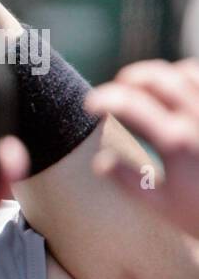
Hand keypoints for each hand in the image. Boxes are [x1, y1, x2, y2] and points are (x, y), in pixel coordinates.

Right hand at [85, 59, 198, 238]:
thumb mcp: (162, 206)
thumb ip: (129, 181)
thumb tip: (101, 161)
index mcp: (175, 141)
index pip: (132, 104)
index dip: (105, 99)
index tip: (90, 105)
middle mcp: (198, 118)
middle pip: (158, 78)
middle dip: (130, 79)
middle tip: (117, 93)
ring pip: (185, 72)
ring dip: (160, 76)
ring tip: (147, 91)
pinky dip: (187, 78)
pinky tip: (178, 93)